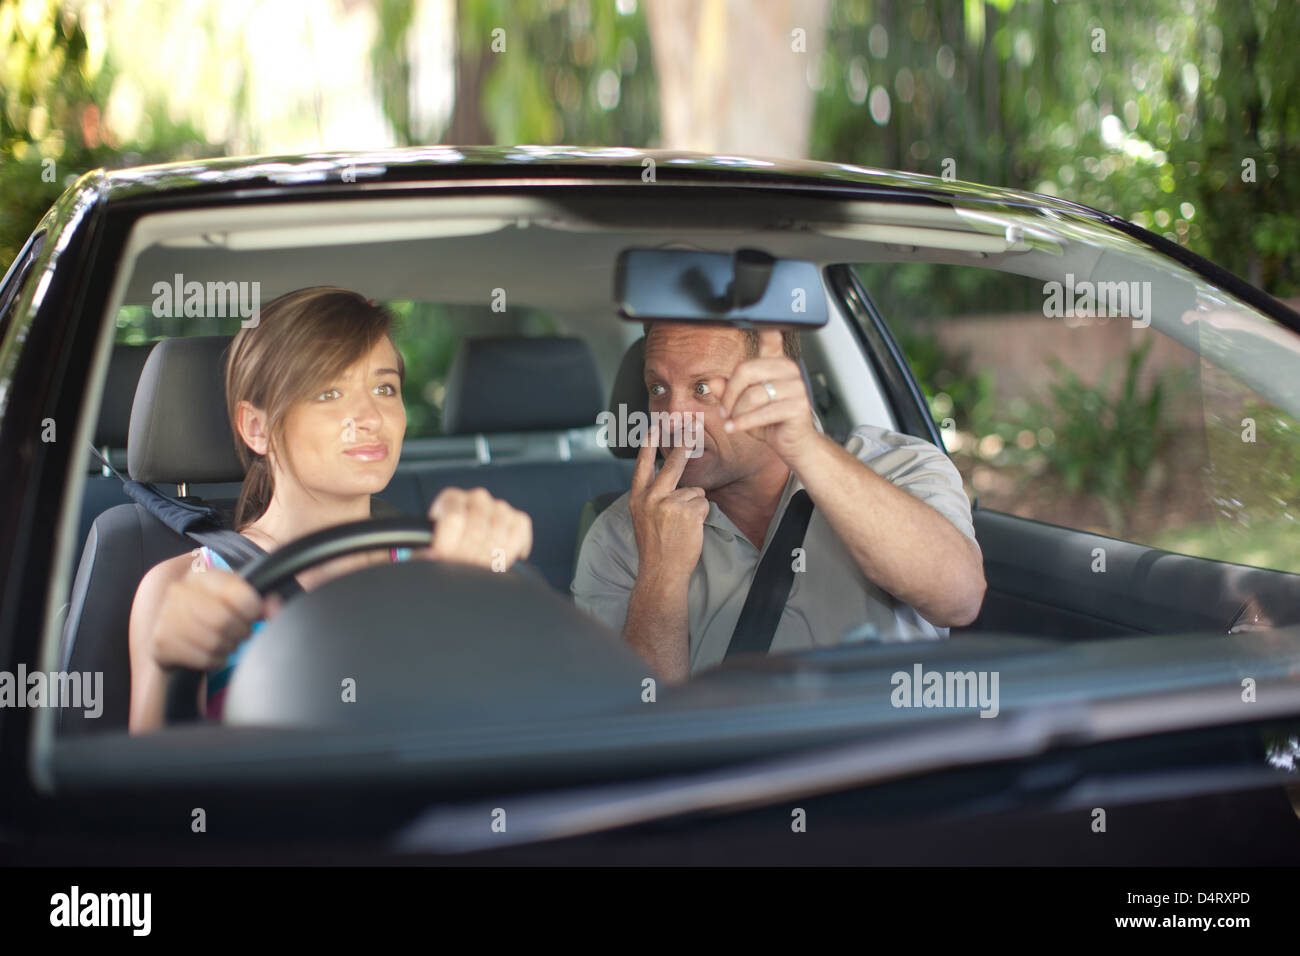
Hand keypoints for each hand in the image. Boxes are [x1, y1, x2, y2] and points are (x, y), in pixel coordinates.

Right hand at [149, 568, 269, 671]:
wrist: (183, 627)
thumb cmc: (217, 609)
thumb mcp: (240, 597)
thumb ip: (262, 602)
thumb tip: (274, 608)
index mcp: (202, 574)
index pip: (239, 594)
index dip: (253, 610)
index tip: (252, 615)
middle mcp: (179, 590)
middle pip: (223, 621)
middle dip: (240, 632)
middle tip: (240, 632)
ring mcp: (166, 616)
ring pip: (212, 642)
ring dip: (228, 647)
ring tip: (226, 641)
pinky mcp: (161, 642)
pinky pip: (201, 658)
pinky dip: (215, 660)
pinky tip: (213, 652)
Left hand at [418, 487, 531, 570]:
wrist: (464, 548)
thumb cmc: (447, 548)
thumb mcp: (430, 549)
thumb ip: (427, 552)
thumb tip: (432, 557)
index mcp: (450, 499)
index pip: (454, 519)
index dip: (450, 545)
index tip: (445, 558)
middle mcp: (476, 498)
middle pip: (477, 530)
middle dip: (470, 556)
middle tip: (464, 567)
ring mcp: (500, 507)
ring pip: (499, 534)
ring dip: (490, 556)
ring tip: (479, 566)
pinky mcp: (519, 519)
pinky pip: (519, 533)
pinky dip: (512, 550)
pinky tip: (500, 558)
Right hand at [629, 425, 708, 580]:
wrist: (661, 572)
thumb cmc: (656, 546)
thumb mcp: (644, 517)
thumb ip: (652, 496)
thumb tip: (670, 477)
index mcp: (637, 498)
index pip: (643, 465)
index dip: (649, 444)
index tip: (654, 426)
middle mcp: (651, 498)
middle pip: (673, 465)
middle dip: (684, 446)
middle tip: (693, 429)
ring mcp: (669, 504)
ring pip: (694, 491)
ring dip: (695, 505)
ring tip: (683, 526)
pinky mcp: (687, 512)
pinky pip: (703, 504)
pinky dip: (701, 515)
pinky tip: (690, 529)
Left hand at [720, 329, 818, 463]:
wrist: (792, 443)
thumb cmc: (769, 421)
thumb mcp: (742, 405)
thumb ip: (727, 391)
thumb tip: (712, 382)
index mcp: (775, 363)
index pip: (770, 340)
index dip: (765, 328)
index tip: (760, 321)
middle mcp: (788, 370)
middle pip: (746, 370)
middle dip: (729, 394)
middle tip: (724, 410)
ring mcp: (796, 387)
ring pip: (753, 395)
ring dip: (737, 413)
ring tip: (732, 422)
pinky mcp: (798, 406)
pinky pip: (763, 412)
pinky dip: (744, 423)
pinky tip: (735, 428)